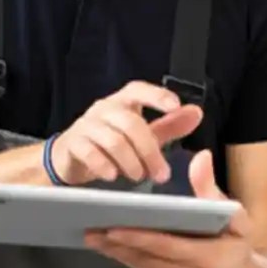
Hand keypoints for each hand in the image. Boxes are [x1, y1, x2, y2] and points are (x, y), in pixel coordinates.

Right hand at [50, 81, 202, 185]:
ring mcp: (87, 125)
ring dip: (130, 161)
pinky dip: (104, 165)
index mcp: (122, 102)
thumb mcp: (142, 134)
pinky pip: (89, 152)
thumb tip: (196, 112)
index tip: (175, 106)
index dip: (156, 96)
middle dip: (149, 150)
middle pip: (130, 123)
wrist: (70, 157)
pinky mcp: (73, 143)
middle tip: (161, 174)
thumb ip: (169, 125)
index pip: (138, 90)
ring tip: (138, 177)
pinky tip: (113, 176)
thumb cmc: (111, 143)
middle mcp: (104, 109)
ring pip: (113, 139)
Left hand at [86, 150, 266, 267]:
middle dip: (116, 243)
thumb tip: (200, 157)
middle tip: (90, 227)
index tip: (113, 227)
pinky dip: (124, 257)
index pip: (166, 246)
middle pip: (145, 258)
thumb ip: (213, 190)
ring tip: (91, 233)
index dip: (139, 238)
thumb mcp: (237, 217)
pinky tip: (107, 243)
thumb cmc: (240, 245)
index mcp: (208, 258)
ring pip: (139, 267)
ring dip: (114, 251)